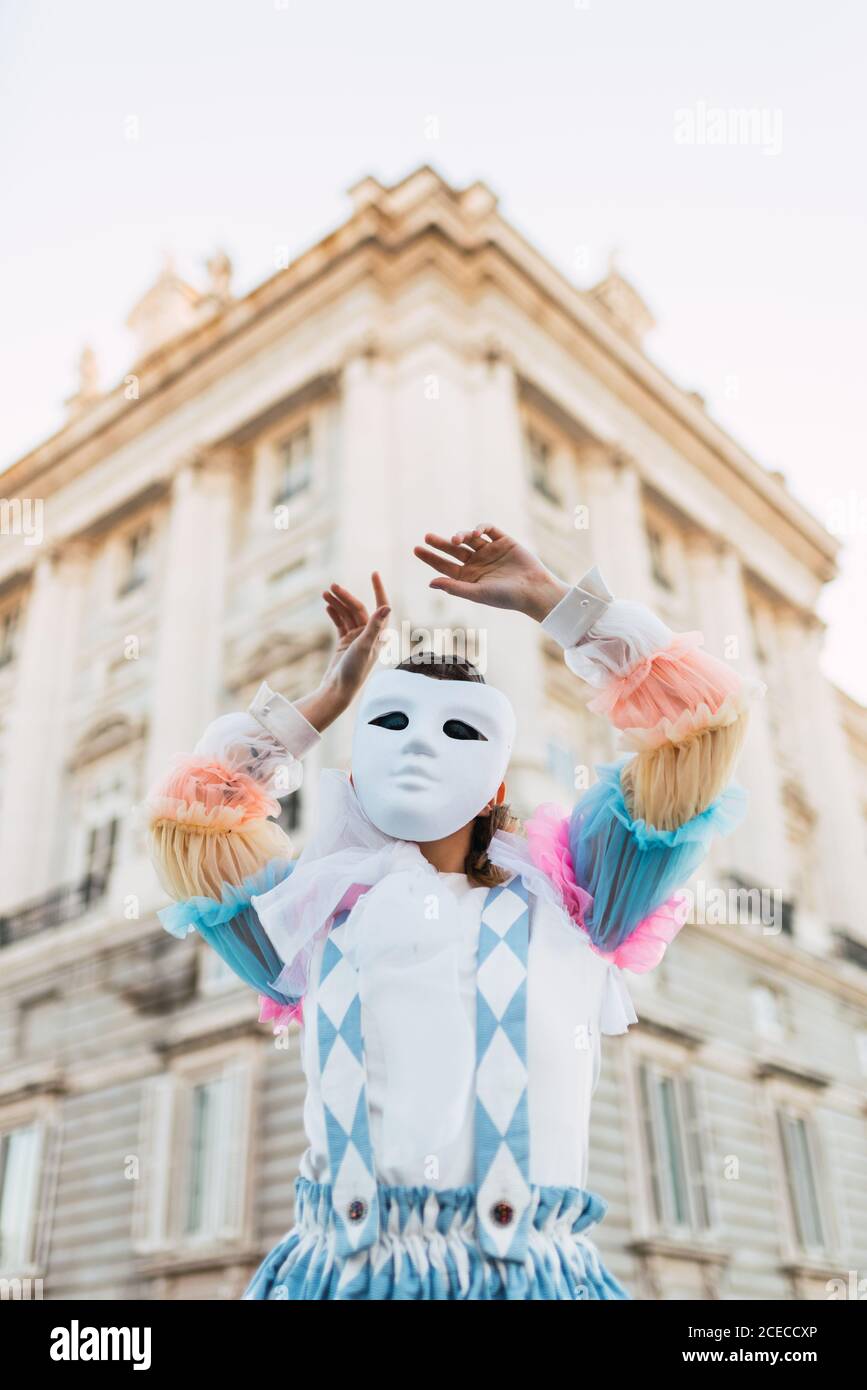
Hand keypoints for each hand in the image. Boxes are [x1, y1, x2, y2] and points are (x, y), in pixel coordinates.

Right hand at [295, 573, 390, 731]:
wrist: (339, 689)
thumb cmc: (355, 670)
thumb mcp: (365, 646)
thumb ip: (375, 625)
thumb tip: (387, 606)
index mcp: (379, 634)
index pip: (380, 606)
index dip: (378, 589)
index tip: (374, 573)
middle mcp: (370, 634)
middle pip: (358, 608)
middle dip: (345, 596)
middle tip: (332, 586)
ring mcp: (357, 638)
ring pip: (347, 614)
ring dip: (337, 603)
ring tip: (325, 593)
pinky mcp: (346, 642)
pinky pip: (340, 623)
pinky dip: (334, 613)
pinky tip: (327, 605)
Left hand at [414, 524, 568, 621]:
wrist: (533, 590)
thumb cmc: (505, 597)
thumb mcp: (476, 593)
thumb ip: (454, 587)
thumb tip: (430, 582)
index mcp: (468, 577)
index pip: (444, 566)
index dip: (430, 557)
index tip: (416, 549)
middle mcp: (477, 563)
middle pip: (453, 550)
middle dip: (440, 543)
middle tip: (427, 536)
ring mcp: (490, 551)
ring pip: (469, 538)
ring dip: (461, 535)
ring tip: (457, 540)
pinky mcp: (503, 541)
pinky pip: (488, 529)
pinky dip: (479, 527)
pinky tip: (474, 532)